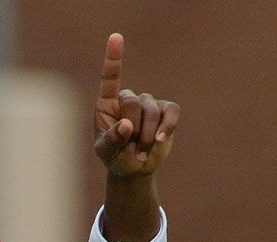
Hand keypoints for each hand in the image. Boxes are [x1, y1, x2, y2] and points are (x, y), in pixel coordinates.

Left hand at [94, 33, 178, 177]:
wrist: (135, 168)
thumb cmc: (115, 157)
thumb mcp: (106, 153)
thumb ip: (111, 140)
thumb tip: (126, 126)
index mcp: (107, 103)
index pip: (110, 77)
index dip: (114, 58)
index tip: (116, 37)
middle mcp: (128, 99)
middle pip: (132, 103)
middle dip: (132, 129)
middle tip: (129, 146)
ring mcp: (148, 103)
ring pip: (151, 112)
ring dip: (146, 138)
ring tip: (141, 153)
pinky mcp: (166, 111)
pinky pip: (171, 113)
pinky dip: (167, 127)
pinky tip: (159, 140)